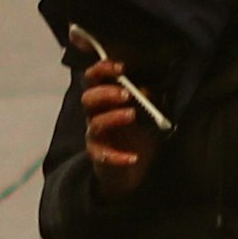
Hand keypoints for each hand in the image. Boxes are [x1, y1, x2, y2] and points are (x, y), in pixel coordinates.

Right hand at [76, 60, 152, 190]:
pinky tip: (133, 157)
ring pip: (96, 124)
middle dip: (105, 93)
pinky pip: (104, 156)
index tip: (120, 67)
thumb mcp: (149, 115)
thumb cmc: (138, 136)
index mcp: (105, 100)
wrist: (132, 171)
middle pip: (88, 98)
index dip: (102, 70)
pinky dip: (118, 157)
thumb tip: (145, 90)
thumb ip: (149, 100)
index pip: (95, 79)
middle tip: (126, 94)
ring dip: (113, 117)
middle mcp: (96, 115)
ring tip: (132, 115)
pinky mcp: (99, 157)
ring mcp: (96, 136)